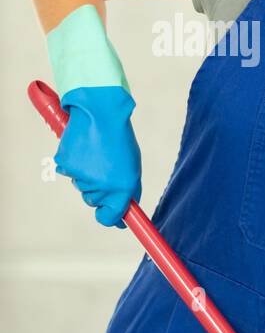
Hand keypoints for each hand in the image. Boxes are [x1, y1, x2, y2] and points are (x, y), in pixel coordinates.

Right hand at [54, 85, 141, 228]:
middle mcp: (101, 186)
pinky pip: (69, 172)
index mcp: (121, 188)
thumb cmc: (119, 139)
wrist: (100, 114)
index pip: (110, 217)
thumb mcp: (132, 167)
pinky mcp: (65, 165)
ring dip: (87, 175)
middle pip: (94, 201)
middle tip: (105, 168)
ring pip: (81, 186)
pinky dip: (74, 164)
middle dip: (99, 190)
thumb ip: (128, 190)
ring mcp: (81, 177)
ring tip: (96, 153)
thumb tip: (124, 210)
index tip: (111, 217)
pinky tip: (82, 149)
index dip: (110, 218)